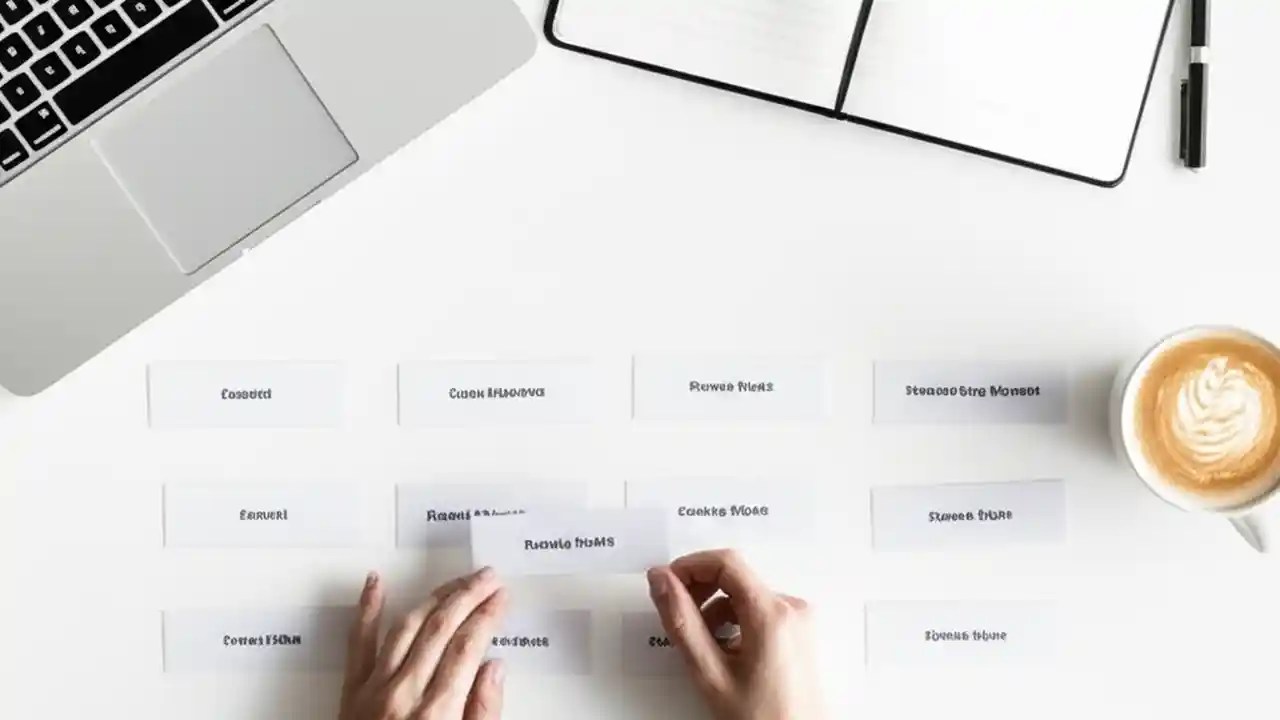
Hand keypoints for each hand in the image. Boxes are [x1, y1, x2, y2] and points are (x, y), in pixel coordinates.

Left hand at [340, 568, 508, 719]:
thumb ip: (483, 716)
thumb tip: (495, 670)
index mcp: (436, 714)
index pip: (468, 647)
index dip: (488, 616)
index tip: (502, 598)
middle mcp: (402, 694)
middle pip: (440, 627)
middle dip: (467, 595)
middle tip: (487, 577)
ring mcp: (372, 690)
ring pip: (407, 625)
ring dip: (434, 596)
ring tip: (456, 581)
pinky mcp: (350, 694)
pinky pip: (358, 642)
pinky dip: (367, 609)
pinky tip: (375, 584)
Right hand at [647, 550, 823, 719]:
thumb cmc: (762, 719)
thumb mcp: (710, 672)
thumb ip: (682, 621)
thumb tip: (662, 582)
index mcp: (772, 615)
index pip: (726, 563)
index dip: (690, 566)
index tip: (668, 580)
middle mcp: (792, 609)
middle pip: (736, 576)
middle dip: (700, 589)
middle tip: (677, 612)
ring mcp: (799, 620)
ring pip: (745, 595)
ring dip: (716, 609)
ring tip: (703, 644)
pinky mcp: (798, 631)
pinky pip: (759, 610)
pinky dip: (736, 621)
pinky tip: (725, 650)